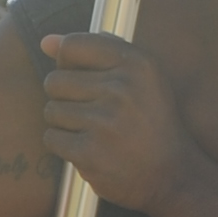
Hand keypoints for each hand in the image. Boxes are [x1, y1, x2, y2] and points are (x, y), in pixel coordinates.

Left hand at [36, 31, 191, 213]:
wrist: (171, 174)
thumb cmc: (150, 121)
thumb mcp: (140, 77)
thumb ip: (97, 50)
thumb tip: (46, 42)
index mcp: (136, 64)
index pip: (72, 46)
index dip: (68, 63)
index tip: (82, 78)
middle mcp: (122, 88)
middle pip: (55, 80)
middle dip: (65, 98)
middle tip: (92, 113)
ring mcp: (105, 121)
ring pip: (51, 110)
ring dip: (65, 124)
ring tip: (93, 132)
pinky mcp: (90, 151)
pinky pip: (52, 138)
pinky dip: (64, 146)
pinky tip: (89, 148)